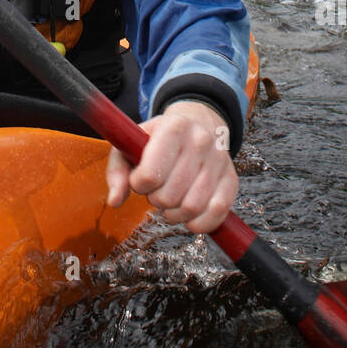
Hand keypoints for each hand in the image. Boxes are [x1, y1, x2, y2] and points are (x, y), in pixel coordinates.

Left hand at [105, 99, 237, 233]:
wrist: (197, 124)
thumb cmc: (158, 139)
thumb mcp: (131, 145)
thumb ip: (117, 172)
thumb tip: (115, 201)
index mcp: (173, 127)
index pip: (150, 174)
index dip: (139, 185)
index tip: (140, 179)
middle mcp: (200, 140)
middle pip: (169, 196)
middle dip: (156, 200)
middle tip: (157, 190)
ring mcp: (219, 160)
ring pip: (191, 207)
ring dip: (174, 214)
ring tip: (171, 201)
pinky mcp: (231, 178)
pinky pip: (217, 212)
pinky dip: (199, 223)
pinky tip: (188, 216)